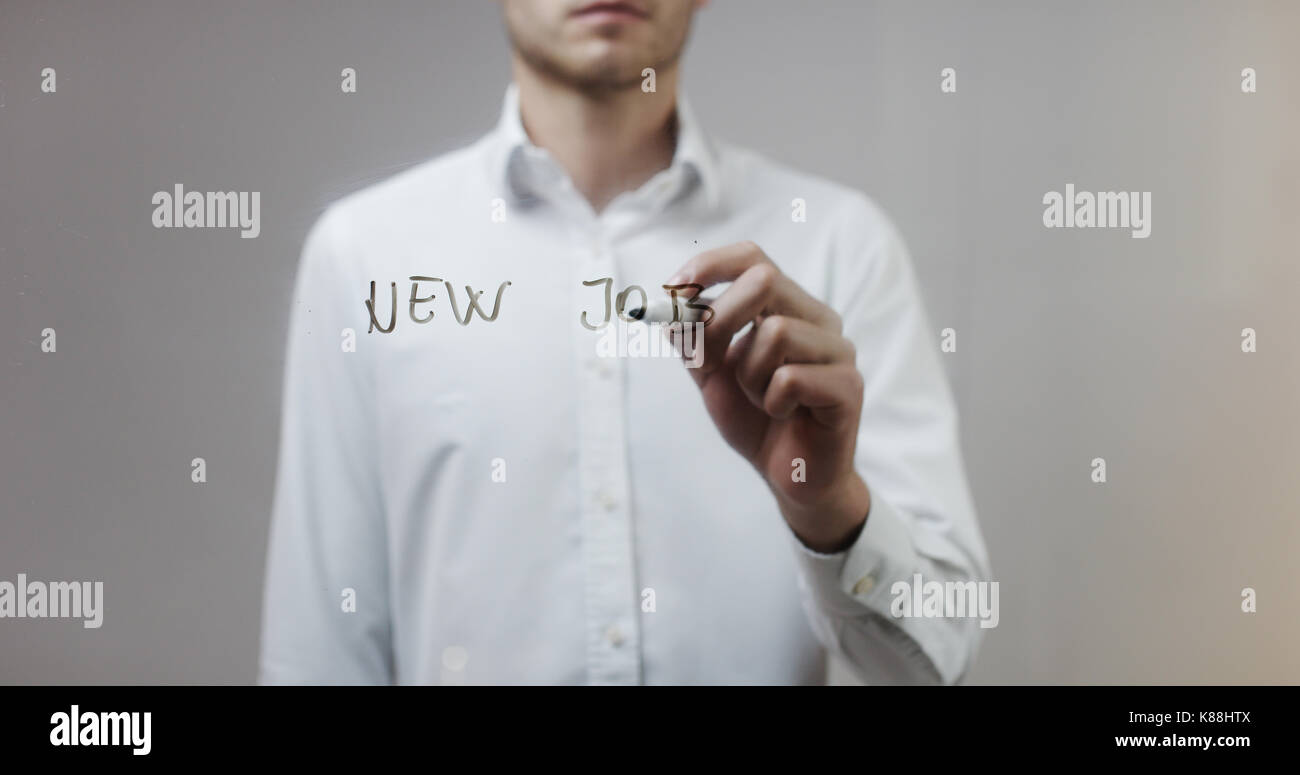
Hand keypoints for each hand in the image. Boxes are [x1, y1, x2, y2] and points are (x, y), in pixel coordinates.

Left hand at [666, 241, 870, 553]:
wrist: (790, 478)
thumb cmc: (756, 420)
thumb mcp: (711, 376)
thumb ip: (692, 340)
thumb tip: (670, 308)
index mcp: (788, 307)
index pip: (753, 257)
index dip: (710, 265)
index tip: (675, 287)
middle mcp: (819, 319)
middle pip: (765, 280)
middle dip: (720, 321)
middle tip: (714, 363)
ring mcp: (839, 350)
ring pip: (775, 332)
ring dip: (749, 374)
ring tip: (762, 399)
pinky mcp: (849, 386)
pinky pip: (790, 378)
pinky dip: (772, 401)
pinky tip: (784, 415)